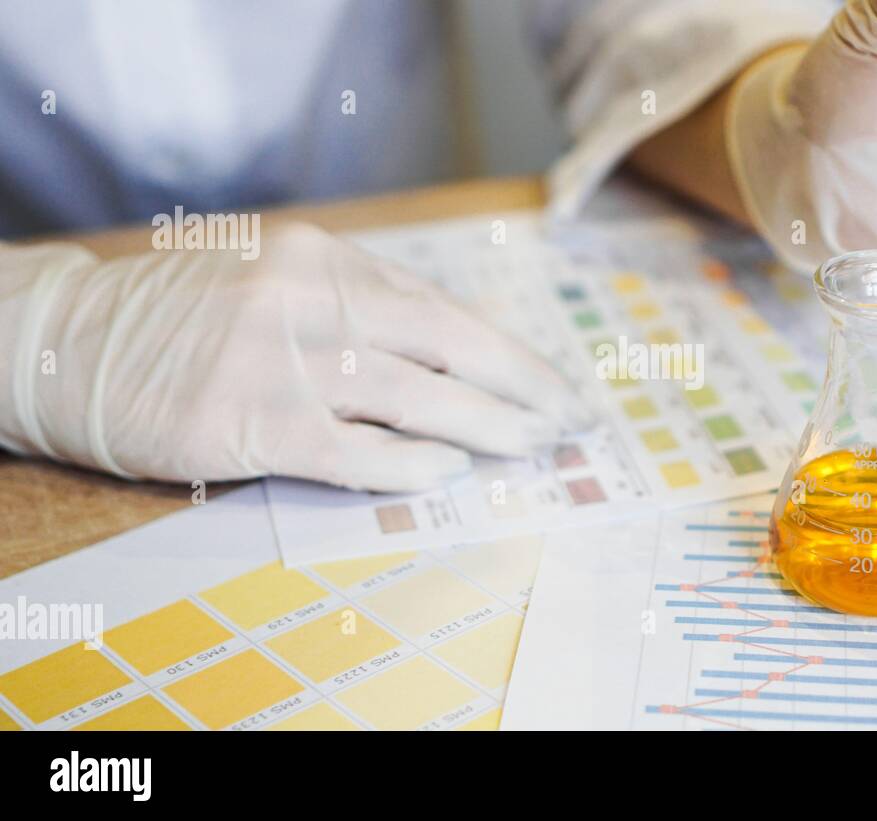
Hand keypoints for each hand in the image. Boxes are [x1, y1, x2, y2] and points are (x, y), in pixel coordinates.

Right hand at [0, 223, 592, 490]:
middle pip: (451, 347)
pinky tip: (450, 470)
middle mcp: (311, 299)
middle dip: (524, 389)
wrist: (73, 344)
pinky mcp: (252, 422)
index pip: (446, 310)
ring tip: (532, 447)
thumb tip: (460, 361)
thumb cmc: (189, 320)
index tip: (558, 386)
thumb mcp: (280, 282)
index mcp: (326, 259)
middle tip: (572, 421)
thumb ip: (361, 310)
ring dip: (487, 427)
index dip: (513, 355)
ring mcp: (282, 360)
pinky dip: (412, 463)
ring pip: (418, 398)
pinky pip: (357, 452)